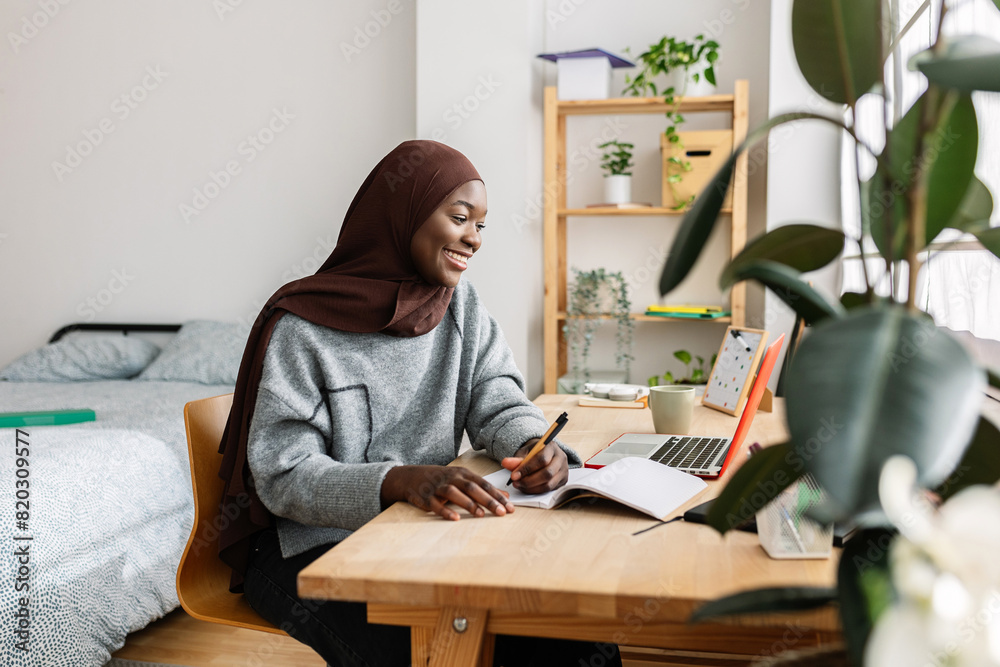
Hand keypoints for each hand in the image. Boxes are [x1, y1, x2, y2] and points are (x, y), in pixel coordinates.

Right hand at [380, 465, 514, 520]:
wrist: (411, 477)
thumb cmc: (442, 479)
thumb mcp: (462, 479)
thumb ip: (483, 488)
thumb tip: (504, 497)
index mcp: (463, 473)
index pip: (484, 484)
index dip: (497, 495)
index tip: (510, 507)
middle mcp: (452, 478)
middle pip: (472, 488)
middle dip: (488, 500)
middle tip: (502, 512)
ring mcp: (438, 487)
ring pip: (455, 493)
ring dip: (469, 504)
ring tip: (481, 515)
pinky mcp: (426, 497)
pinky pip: (436, 505)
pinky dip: (446, 511)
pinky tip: (455, 519)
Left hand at [501, 438, 568, 493]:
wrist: (544, 454)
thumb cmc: (534, 453)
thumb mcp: (524, 452)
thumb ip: (516, 459)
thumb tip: (505, 463)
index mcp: (552, 447)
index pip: (541, 459)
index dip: (527, 469)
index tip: (513, 475)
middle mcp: (561, 458)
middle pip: (547, 474)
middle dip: (529, 481)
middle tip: (516, 483)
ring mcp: (564, 471)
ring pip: (549, 484)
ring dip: (531, 488)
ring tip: (519, 485)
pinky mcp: (563, 481)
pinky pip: (549, 490)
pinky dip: (536, 491)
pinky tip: (527, 488)